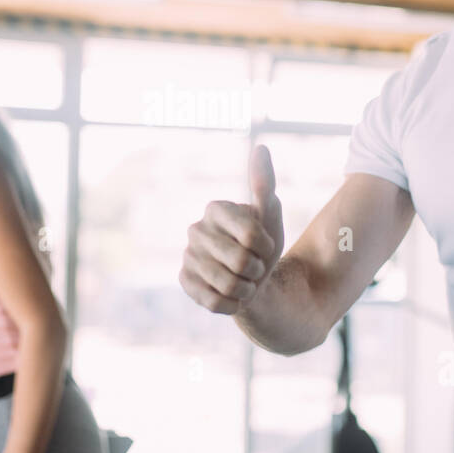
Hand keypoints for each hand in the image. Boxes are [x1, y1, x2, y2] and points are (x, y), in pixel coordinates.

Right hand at [179, 144, 284, 314]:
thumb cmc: (262, 246)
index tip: (265, 247)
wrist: (252, 281)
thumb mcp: (270, 217)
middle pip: (240, 261)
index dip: (266, 248)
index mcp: (215, 208)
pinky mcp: (184, 281)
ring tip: (245, 282)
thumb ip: (264, 184)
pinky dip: (232, 304)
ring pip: (227, 284)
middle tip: (254, 267)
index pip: (250, 234)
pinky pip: (214, 302)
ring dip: (246, 289)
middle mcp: (196, 229)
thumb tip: (260, 148)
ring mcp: (187, 256)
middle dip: (256, 270)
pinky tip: (233, 297)